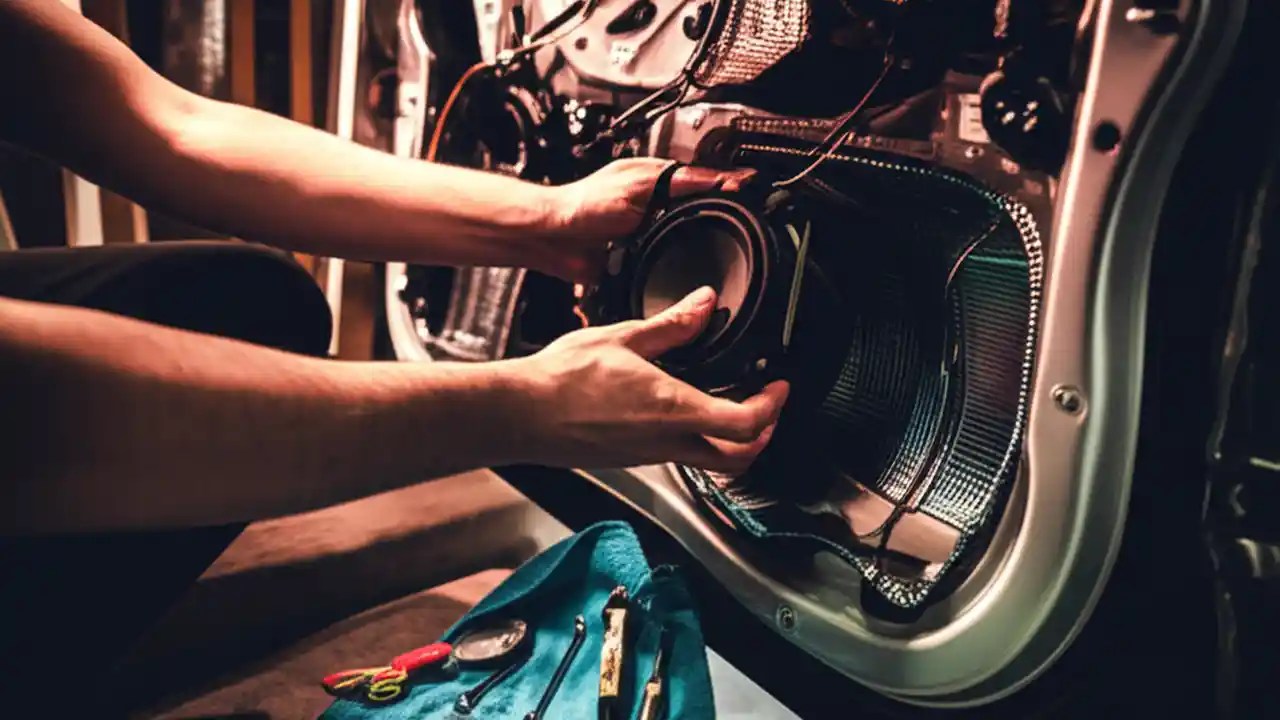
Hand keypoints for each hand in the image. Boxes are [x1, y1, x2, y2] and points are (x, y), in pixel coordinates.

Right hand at [505, 286, 788, 473]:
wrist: (521, 414)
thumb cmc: (562, 380)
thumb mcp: (624, 337)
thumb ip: (672, 324)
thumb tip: (704, 303)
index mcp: (674, 410)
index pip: (747, 424)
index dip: (774, 406)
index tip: (779, 386)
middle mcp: (667, 442)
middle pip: (739, 460)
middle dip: (763, 436)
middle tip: (767, 407)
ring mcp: (649, 456)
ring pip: (710, 464)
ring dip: (733, 443)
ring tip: (733, 409)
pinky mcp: (631, 459)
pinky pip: (679, 458)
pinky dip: (698, 442)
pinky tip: (684, 413)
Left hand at [548, 158, 754, 282]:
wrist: (553, 238)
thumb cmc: (582, 206)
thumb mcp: (638, 189)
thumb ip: (677, 185)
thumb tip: (715, 180)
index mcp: (653, 177)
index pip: (699, 176)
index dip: (725, 182)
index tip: (749, 185)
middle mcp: (652, 200)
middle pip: (696, 202)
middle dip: (719, 206)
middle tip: (746, 207)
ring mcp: (646, 228)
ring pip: (684, 230)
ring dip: (700, 233)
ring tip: (727, 230)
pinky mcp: (639, 253)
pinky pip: (667, 256)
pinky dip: (678, 257)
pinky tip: (689, 258)